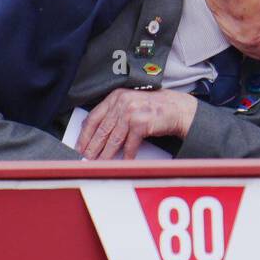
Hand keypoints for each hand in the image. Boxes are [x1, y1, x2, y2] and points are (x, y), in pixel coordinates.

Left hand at [76, 88, 197, 159]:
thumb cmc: (155, 108)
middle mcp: (122, 102)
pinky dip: (126, 155)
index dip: (85, 134)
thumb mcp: (131, 103)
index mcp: (116, 96)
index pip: (94, 117)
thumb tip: (98, 134)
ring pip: (113, 139)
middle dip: (92, 147)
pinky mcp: (142, 123)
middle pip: (102, 129)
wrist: (178, 109)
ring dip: (106, 154)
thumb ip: (115, 113)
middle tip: (86, 158)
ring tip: (100, 163)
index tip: (80, 145)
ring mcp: (132, 112)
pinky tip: (122, 162)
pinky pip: (130, 144)